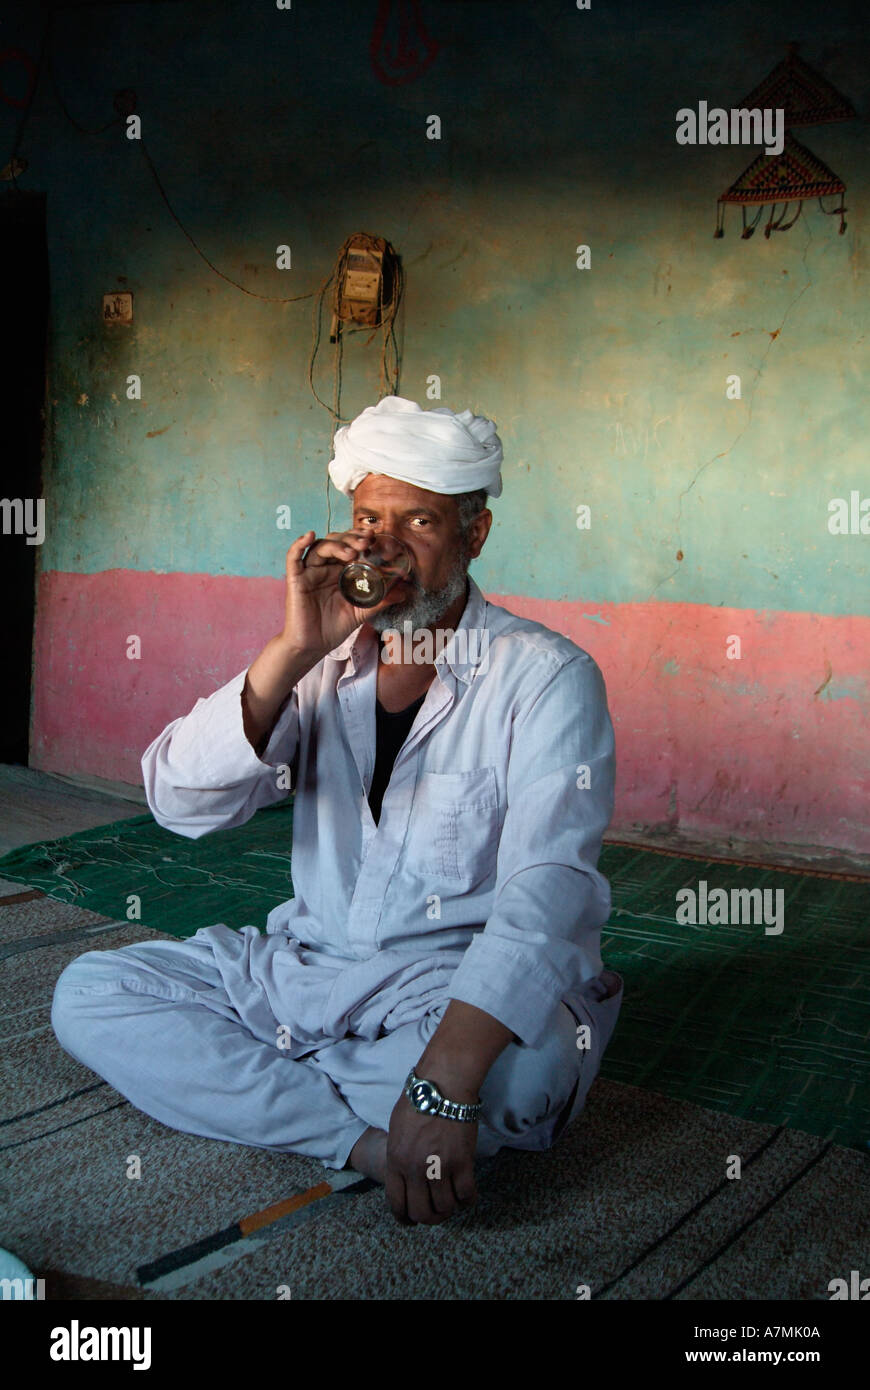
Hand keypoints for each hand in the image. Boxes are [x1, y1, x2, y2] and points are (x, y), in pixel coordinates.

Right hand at [281, 529, 404, 659]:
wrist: (314, 646)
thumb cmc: (335, 628)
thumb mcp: (362, 611)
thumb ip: (381, 600)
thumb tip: (405, 592)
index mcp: (340, 572)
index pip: (349, 547)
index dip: (360, 538)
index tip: (374, 537)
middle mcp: (325, 568)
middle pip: (336, 542)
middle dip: (351, 539)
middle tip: (366, 542)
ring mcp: (309, 572)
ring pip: (319, 547)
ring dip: (336, 544)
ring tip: (352, 552)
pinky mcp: (295, 579)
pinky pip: (293, 557)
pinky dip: (299, 544)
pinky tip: (310, 535)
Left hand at [385, 1092, 478, 1225]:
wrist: (443, 1084)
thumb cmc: (418, 1100)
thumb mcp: (396, 1129)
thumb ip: (398, 1155)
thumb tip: (403, 1174)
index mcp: (396, 1160)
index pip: (397, 1203)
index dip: (405, 1218)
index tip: (411, 1221)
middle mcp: (416, 1169)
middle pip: (422, 1212)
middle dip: (429, 1219)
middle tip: (436, 1213)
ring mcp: (440, 1167)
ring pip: (445, 1208)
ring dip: (449, 1210)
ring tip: (452, 1203)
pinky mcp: (462, 1162)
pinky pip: (466, 1194)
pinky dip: (468, 1200)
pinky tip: (468, 1195)